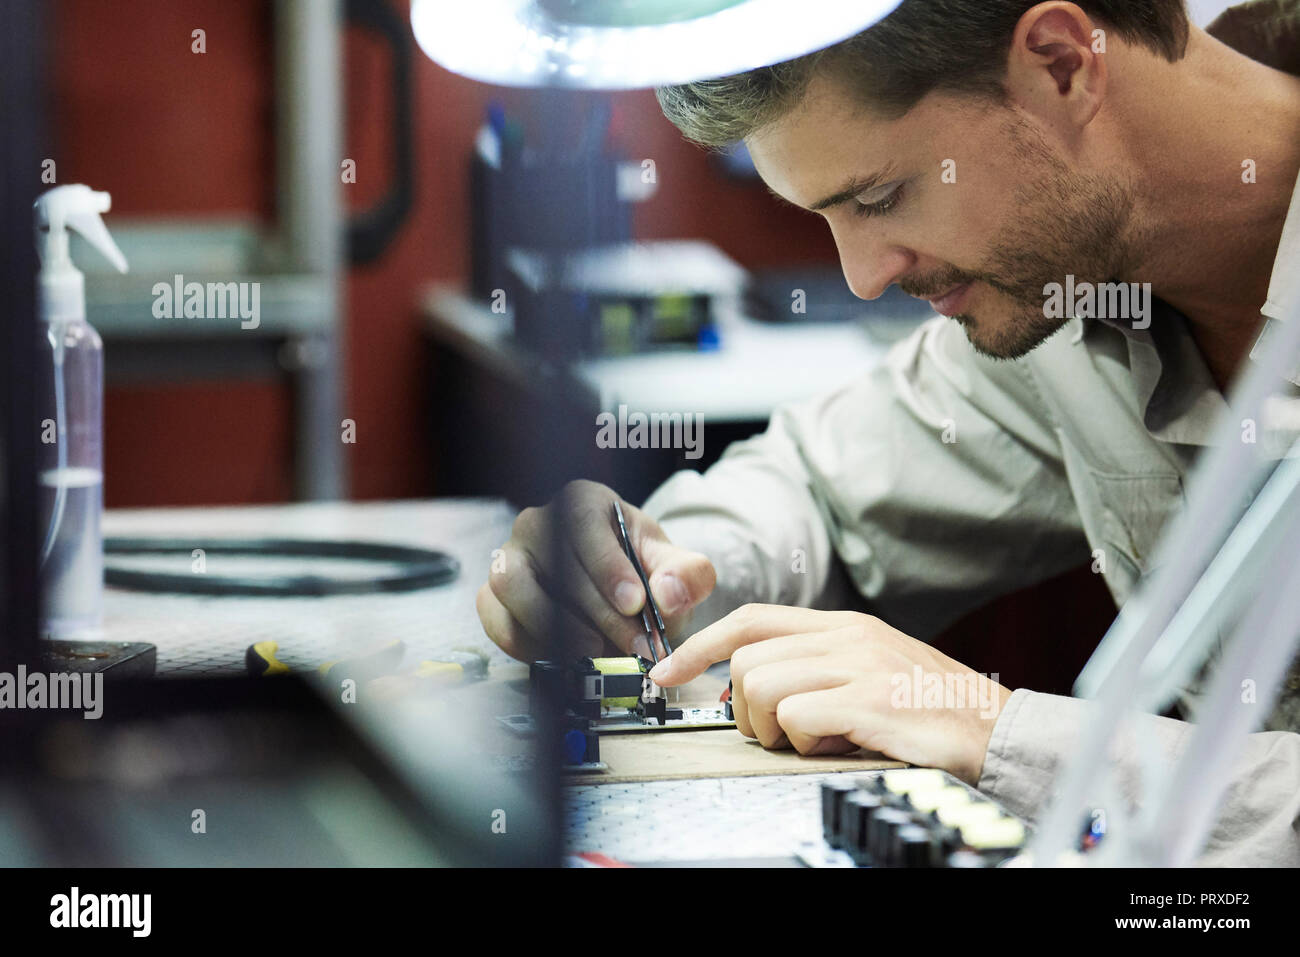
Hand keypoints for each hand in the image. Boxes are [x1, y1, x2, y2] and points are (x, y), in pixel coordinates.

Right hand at [477, 480, 716, 661]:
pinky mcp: (492, 599)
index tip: (635, 602)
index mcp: (581, 502)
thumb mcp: (672, 567)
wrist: (618, 598)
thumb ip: (686, 574)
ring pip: (513, 586)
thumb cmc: (639, 573)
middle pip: (555, 562)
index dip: (608, 565)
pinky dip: (530, 645)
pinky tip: (566, 657)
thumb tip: (670, 593)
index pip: (584, 523)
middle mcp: (537, 524)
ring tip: (596, 651)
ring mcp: (508, 560)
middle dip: (599, 613)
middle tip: (634, 646)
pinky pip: (498, 621)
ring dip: (555, 625)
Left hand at [647, 604, 1011, 785]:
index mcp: (842, 626)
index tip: (667, 673)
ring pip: (760, 687)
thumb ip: (816, 667)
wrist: (998, 731)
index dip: (700, 645)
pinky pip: (795, 717)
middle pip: (745, 659)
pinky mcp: (868, 701)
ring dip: (774, 728)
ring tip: (816, 741)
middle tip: (780, 734)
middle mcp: (846, 636)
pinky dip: (804, 742)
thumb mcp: (870, 669)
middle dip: (745, 708)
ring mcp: (858, 665)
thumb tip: (751, 686)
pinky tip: (838, 746)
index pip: (750, 619)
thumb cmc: (931, 709)